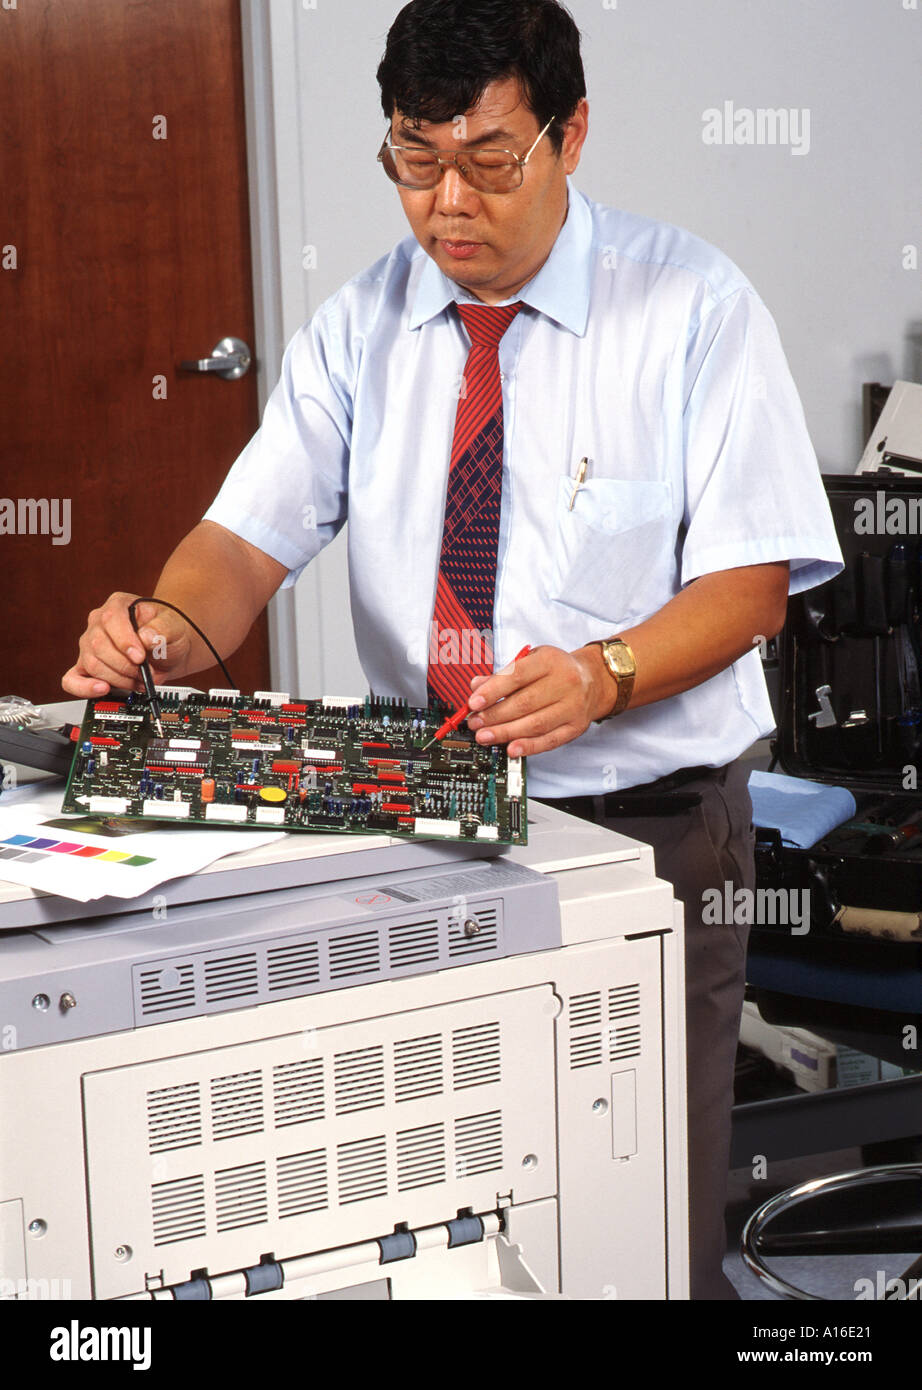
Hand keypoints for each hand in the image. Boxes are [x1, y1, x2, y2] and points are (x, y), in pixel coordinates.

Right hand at [62, 593, 194, 697]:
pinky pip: (72, 679)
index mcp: (118, 606)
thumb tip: (146, 637)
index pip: (111, 619)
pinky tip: (103, 688)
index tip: (140, 657)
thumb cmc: (167, 633)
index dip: (124, 641)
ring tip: (138, 680)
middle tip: (145, 672)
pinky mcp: (86, 667)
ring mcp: (90, 646)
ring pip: (92, 664)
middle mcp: (99, 624)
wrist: (169, 649)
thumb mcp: (174, 626)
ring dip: (119, 678)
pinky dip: (84, 688)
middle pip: (98, 646)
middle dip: (126, 665)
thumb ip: (163, 629)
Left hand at [465, 644, 612, 756]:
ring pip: (535, 724)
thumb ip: (503, 674)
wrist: (592, 680)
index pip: (517, 676)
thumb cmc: (555, 670)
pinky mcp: (576, 726)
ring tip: (484, 736)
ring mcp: (573, 706)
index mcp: (550, 661)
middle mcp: (565, 682)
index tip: (473, 703)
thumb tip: (476, 686)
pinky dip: (529, 746)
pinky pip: (550, 740)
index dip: (492, 691)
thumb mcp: (531, 661)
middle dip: (494, 716)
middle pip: (524, 703)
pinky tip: (511, 748)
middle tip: (474, 723)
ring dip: (506, 733)